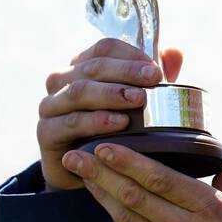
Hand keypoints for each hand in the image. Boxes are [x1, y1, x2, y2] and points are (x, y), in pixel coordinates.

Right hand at [37, 39, 181, 190]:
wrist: (87, 172)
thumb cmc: (114, 132)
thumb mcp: (136, 105)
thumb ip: (151, 78)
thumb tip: (175, 53)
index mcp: (83, 67)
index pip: (104, 49)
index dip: (130, 55)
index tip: (156, 68)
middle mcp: (62, 82)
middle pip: (93, 67)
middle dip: (125, 72)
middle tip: (152, 79)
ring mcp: (51, 106)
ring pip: (79, 92)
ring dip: (110, 94)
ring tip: (138, 100)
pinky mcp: (46, 132)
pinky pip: (70, 122)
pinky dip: (95, 122)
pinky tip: (117, 123)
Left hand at [59, 141, 221, 221]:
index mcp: (209, 208)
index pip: (159, 178)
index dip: (128, 162)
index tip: (104, 147)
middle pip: (135, 195)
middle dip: (101, 173)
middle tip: (76, 156)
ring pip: (128, 218)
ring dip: (102, 195)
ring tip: (83, 177)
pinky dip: (120, 221)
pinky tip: (106, 206)